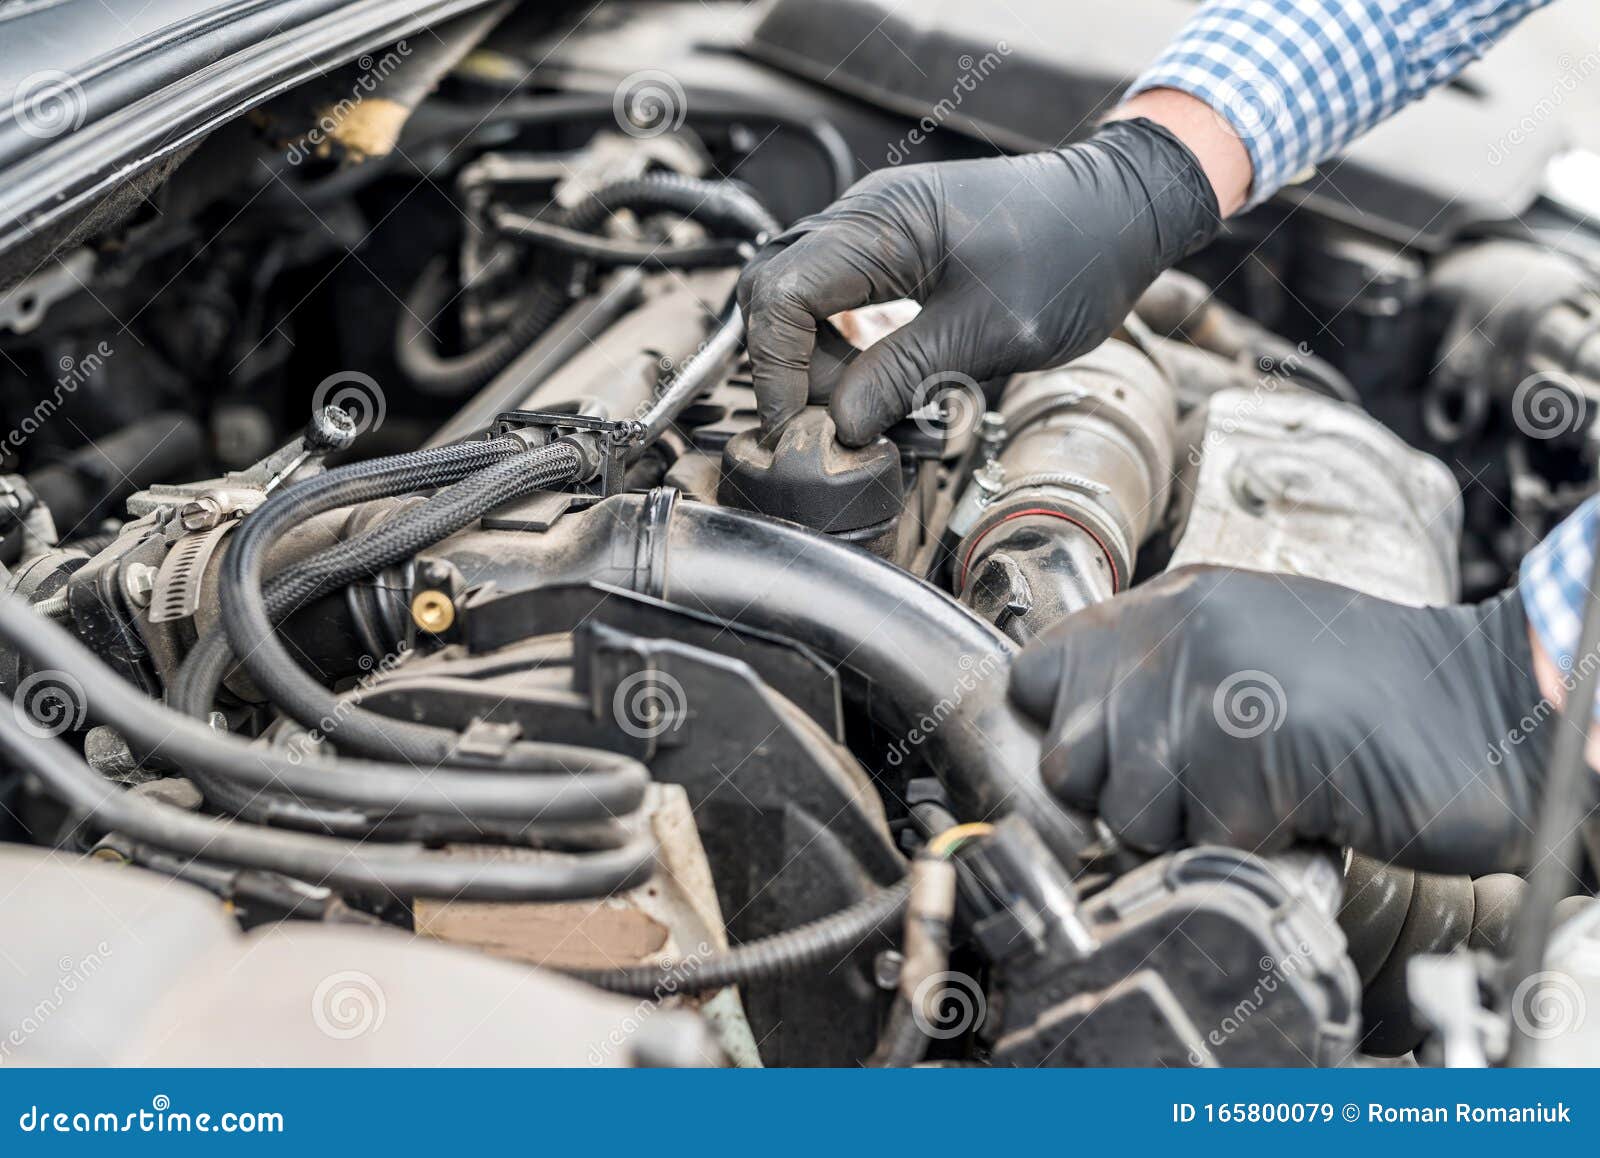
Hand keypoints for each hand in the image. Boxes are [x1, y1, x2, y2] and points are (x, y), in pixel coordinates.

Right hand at [736, 119, 1219, 445]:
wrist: (1123, 214)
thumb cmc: (1073, 255)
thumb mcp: (990, 333)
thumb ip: (905, 376)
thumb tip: (840, 426)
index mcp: (879, 223)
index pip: (779, 295)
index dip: (778, 371)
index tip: (801, 429)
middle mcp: (864, 216)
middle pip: (776, 296)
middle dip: (792, 371)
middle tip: (829, 428)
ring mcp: (875, 229)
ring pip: (803, 302)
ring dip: (820, 365)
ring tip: (865, 410)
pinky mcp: (893, 249)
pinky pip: (839, 301)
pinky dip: (846, 350)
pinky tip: (879, 384)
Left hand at [1007, 568, 1560, 873]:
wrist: (1495, 712)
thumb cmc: (1375, 699)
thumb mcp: (1242, 653)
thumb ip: (1153, 684)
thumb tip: (1064, 752)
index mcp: (1167, 605)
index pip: (1035, 677)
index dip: (1064, 736)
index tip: (1114, 762)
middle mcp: (1176, 633)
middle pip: (1067, 762)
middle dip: (1127, 800)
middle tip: (1209, 788)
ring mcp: (1209, 687)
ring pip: (1128, 813)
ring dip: (1194, 830)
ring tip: (1265, 792)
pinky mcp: (1250, 754)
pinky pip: (1204, 844)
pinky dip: (1253, 849)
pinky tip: (1303, 808)